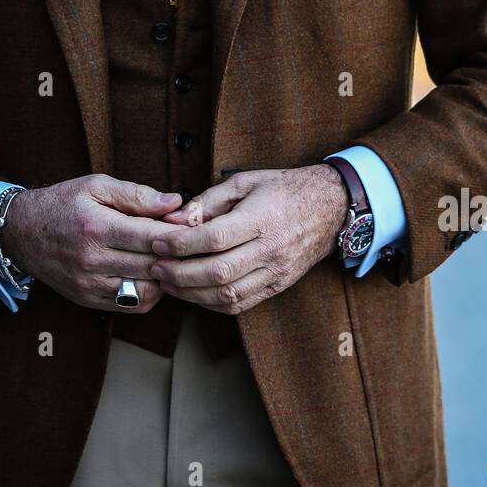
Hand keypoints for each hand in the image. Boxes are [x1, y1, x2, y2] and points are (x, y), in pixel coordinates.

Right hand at [4, 175, 182, 312]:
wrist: (21, 233)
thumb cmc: (63, 204)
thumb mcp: (96, 186)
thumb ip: (137, 195)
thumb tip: (174, 202)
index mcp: (97, 227)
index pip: (151, 237)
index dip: (178, 234)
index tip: (192, 227)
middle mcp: (92, 260)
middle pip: (152, 265)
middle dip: (177, 255)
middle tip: (191, 245)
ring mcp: (90, 284)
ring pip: (146, 290)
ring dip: (165, 277)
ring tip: (171, 260)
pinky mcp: (89, 300)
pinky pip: (132, 305)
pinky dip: (150, 293)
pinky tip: (152, 275)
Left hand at [148, 164, 347, 314]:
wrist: (330, 207)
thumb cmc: (284, 189)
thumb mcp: (245, 182)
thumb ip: (207, 201)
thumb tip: (172, 221)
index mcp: (261, 219)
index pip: (214, 239)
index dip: (181, 244)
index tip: (158, 243)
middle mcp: (271, 249)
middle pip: (218, 272)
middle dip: (179, 273)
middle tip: (156, 266)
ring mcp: (276, 272)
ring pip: (227, 295)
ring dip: (191, 293)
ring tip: (168, 281)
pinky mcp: (278, 286)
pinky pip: (241, 304)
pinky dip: (212, 303)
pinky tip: (194, 293)